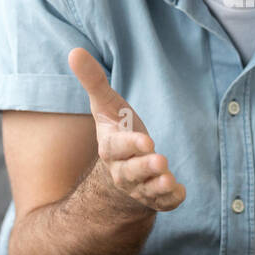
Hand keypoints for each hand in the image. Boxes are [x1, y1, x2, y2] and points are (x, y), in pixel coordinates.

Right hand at [68, 47, 186, 211]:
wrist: (121, 173)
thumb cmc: (117, 133)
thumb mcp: (106, 106)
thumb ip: (94, 81)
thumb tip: (74, 51)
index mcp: (111, 148)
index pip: (118, 148)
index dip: (130, 145)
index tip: (146, 141)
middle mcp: (122, 171)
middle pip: (131, 172)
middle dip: (145, 167)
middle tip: (160, 160)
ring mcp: (139, 187)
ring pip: (147, 189)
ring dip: (158, 185)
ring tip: (168, 178)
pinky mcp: (156, 198)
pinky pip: (163, 203)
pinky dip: (171, 199)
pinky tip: (179, 191)